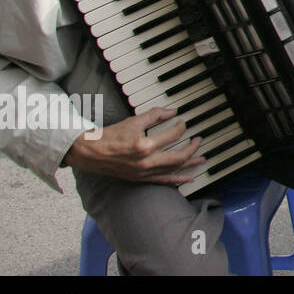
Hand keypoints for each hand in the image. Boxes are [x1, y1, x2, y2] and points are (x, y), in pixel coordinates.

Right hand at [62, 107, 205, 183]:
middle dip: (192, 148)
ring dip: (190, 164)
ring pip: (173, 170)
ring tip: (202, 159)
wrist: (90, 153)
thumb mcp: (133, 121)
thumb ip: (155, 115)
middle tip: (198, 140)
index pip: (172, 136)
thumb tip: (173, 111)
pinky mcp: (140, 179)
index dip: (181, 127)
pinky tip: (189, 178)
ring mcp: (143, 173)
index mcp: (144, 146)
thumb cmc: (110, 136)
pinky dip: (178, 180)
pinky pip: (163, 181)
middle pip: (178, 157)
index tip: (184, 122)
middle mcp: (146, 162)